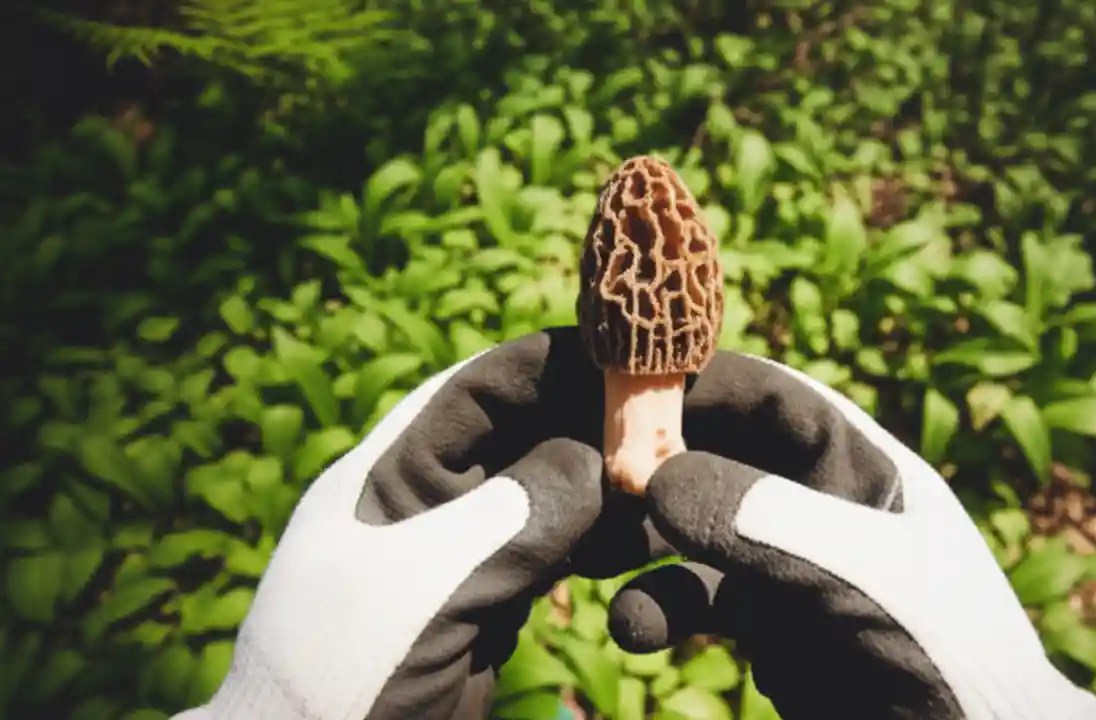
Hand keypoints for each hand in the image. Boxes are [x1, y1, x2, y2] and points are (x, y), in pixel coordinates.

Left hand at [174, 328, 666, 719]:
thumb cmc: (341, 675)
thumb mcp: (424, 585)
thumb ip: (513, 517)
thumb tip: (605, 461)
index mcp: (391, 467)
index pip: (485, 385)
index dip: (562, 363)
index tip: (641, 358)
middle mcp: (427, 496)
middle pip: (527, 433)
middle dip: (598, 423)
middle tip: (682, 424)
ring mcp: (456, 551)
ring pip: (548, 494)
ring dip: (608, 487)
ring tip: (675, 484)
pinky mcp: (481, 602)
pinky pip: (551, 553)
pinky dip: (598, 544)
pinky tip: (642, 545)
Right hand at [607, 352, 1095, 718]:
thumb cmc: (950, 661)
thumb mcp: (865, 579)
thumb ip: (770, 524)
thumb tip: (658, 478)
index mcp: (865, 464)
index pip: (770, 397)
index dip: (695, 383)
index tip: (612, 387)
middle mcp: (824, 503)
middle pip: (721, 455)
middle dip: (651, 463)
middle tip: (575, 471)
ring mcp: (795, 565)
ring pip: (698, 533)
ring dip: (643, 543)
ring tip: (588, 560)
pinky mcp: (775, 626)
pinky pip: (701, 600)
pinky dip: (661, 607)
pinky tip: (634, 627)